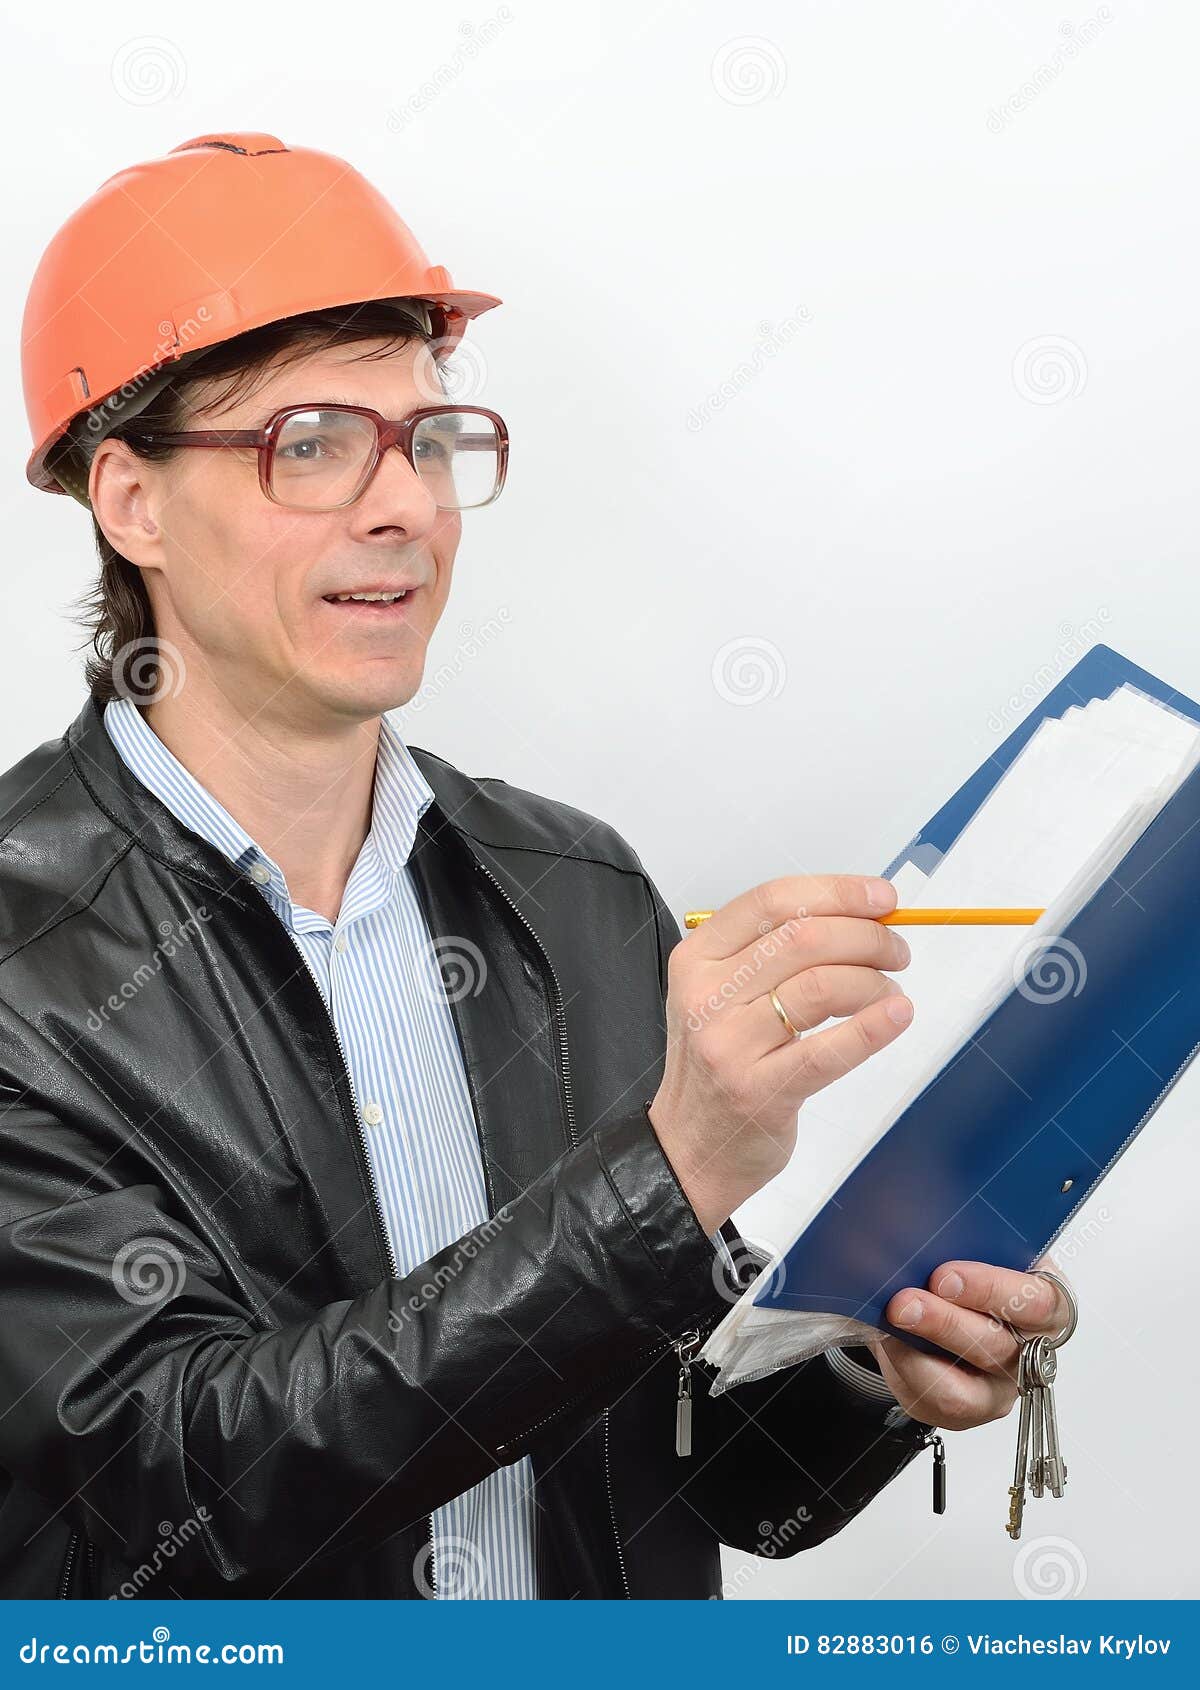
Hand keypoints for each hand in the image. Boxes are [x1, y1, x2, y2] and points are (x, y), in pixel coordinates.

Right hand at [647, 874, 913, 1233]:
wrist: (689, 1149)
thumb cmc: (719, 1064)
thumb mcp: (722, 995)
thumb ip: (774, 953)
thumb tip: (860, 916)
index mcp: (698, 958)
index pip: (771, 901)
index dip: (837, 892)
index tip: (882, 898)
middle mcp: (707, 995)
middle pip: (803, 937)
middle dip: (866, 936)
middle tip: (896, 951)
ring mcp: (730, 1044)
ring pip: (821, 985)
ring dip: (873, 980)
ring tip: (890, 990)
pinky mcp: (760, 1090)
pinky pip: (829, 1049)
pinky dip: (874, 1027)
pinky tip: (897, 1015)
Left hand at [870, 1257, 1073, 1429]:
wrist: (946, 1298)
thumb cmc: (972, 1267)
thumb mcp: (981, 1246)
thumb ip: (967, 1241)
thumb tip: (921, 1229)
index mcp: (1048, 1301)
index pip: (1039, 1302)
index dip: (990, 1289)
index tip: (943, 1276)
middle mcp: (1032, 1350)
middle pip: (997, 1345)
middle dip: (945, 1322)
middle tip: (905, 1300)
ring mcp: (1002, 1386)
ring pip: (966, 1385)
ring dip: (921, 1350)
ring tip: (893, 1318)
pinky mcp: (969, 1409)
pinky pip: (938, 1399)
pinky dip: (908, 1366)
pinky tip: (890, 1340)